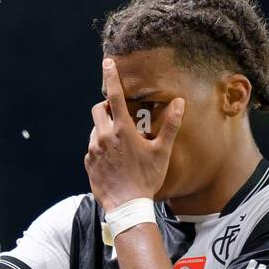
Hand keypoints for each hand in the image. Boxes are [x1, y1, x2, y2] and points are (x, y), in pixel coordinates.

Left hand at [84, 59, 183, 211]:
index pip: (114, 95)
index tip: (107, 62)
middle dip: (106, 108)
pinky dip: (100, 149)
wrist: (127, 206)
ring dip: (104, 131)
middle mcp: (104, 136)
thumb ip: (170, 125)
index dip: (111, 76)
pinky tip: (113, 162)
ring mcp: (93, 150)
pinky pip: (92, 149)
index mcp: (122, 130)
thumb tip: (179, 102)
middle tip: (119, 118)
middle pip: (98, 109)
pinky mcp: (88, 163)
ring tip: (119, 146)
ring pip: (95, 130)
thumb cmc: (147, 179)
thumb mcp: (161, 152)